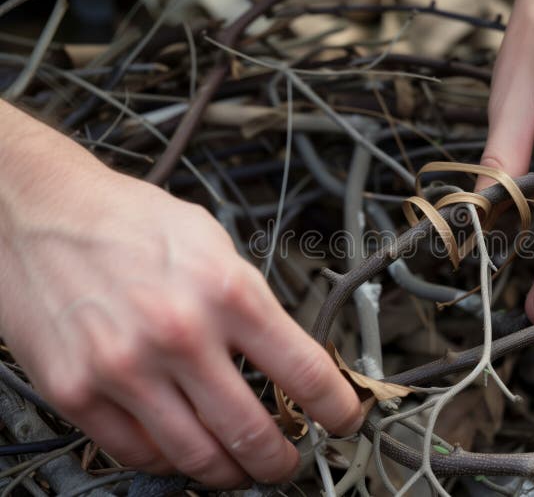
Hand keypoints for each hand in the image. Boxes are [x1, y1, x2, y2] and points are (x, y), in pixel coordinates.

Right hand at [0, 102, 361, 486]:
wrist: (41, 210)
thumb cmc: (128, 220)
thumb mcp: (213, 243)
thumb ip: (249, 301)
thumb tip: (284, 351)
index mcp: (226, 291)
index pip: (305, 372)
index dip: (338, 409)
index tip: (344, 420)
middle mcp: (179, 334)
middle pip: (253, 432)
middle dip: (283, 459)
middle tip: (290, 460)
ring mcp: (125, 370)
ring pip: (198, 458)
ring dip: (231, 473)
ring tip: (242, 466)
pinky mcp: (78, 392)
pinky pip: (138, 454)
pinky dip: (171, 462)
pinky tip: (185, 449)